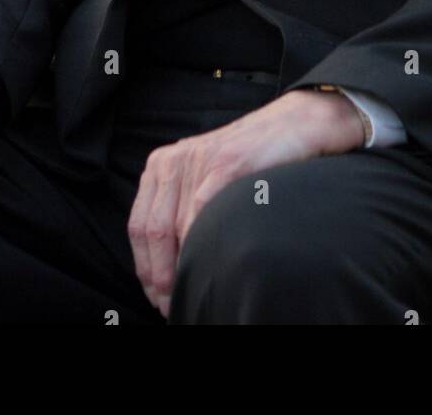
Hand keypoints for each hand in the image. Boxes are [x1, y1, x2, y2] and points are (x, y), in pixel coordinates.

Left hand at [127, 86, 363, 317]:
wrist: (291, 126)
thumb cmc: (250, 160)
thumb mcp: (203, 177)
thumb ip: (181, 208)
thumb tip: (167, 263)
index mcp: (162, 165)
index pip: (139, 226)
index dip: (145, 268)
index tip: (156, 295)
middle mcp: (174, 161)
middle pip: (153, 231)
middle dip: (159, 277)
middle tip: (170, 305)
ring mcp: (199, 161)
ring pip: (177, 229)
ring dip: (181, 269)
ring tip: (190, 296)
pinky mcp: (225, 164)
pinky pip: (203, 214)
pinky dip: (202, 246)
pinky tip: (209, 266)